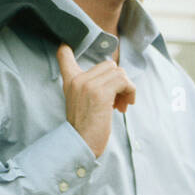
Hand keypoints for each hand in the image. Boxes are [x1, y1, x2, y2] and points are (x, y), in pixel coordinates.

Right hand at [56, 43, 136, 158]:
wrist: (80, 145)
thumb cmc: (85, 129)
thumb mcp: (81, 103)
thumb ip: (90, 87)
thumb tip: (115, 75)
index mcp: (70, 80)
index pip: (64, 54)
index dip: (71, 49)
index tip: (78, 54)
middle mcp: (77, 79)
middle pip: (109, 64)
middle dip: (119, 82)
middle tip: (118, 101)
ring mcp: (88, 84)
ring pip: (118, 72)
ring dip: (126, 89)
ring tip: (121, 106)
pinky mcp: (100, 93)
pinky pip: (123, 81)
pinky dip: (130, 92)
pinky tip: (124, 106)